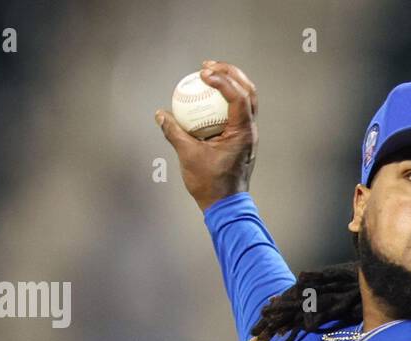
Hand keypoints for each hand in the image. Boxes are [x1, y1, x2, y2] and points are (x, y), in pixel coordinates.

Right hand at [156, 60, 259, 210]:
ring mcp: (247, 134)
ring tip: (209, 73)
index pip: (239, 97)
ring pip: (246, 99)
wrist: (225, 205)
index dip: (223, 80)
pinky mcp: (241, 138)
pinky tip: (206, 96)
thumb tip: (160, 115)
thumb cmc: (210, 184)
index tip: (203, 73)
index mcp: (242, 133)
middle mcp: (249, 130)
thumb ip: (174, 132)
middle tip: (207, 66)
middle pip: (248, 91)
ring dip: (230, 82)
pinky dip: (225, 99)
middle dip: (230, 73)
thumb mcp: (188, 156)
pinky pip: (236, 111)